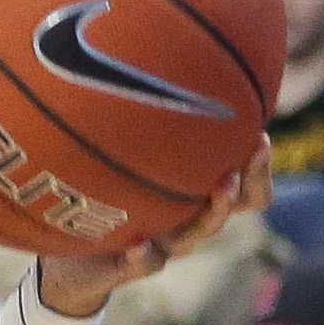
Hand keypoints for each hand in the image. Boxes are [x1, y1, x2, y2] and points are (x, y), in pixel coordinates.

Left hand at [36, 142, 270, 315]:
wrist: (62, 261)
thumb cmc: (95, 198)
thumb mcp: (113, 155)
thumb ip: (135, 121)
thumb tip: (148, 56)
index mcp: (189, 196)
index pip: (244, 183)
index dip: (259, 164)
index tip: (261, 132)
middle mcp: (182, 221)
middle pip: (234, 206)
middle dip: (250, 178)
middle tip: (256, 149)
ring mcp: (157, 246)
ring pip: (195, 236)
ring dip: (213, 212)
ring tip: (222, 187)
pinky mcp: (123, 269)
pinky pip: (140, 264)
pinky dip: (142, 255)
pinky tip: (139, 242)